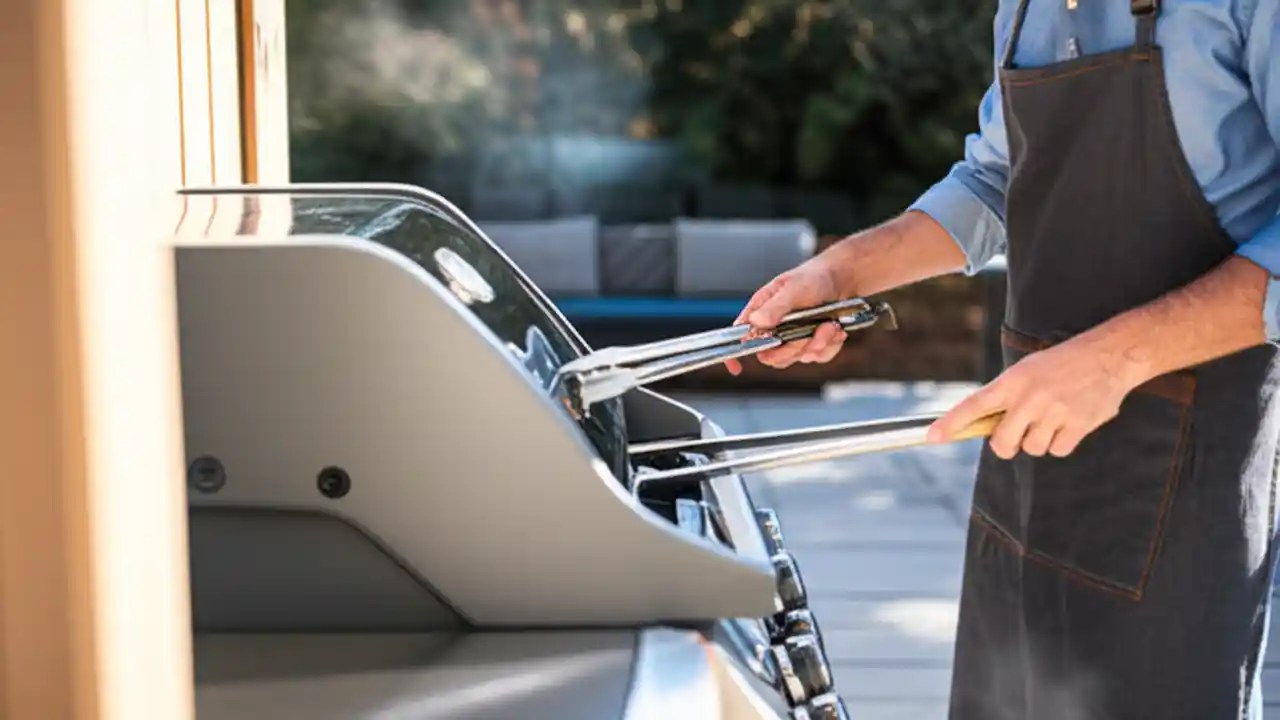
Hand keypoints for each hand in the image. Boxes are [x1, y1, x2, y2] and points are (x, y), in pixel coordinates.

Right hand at [726, 260, 845, 375]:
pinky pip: (818, 356)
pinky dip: (830, 343)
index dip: (735, 353)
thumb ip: (775, 306)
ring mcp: (792, 340)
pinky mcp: (811, 345)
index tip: (736, 367)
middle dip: (794, 348)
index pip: (740, 336)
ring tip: (827, 325)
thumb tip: (757, 322)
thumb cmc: (813, 278)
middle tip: (810, 331)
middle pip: (771, 356)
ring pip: (798, 358)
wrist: (841, 280)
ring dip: (817, 343)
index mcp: (761, 312)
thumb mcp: (794, 288)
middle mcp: (774, 329)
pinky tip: (833, 327)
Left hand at [926, 335, 1142, 457]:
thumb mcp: (1027, 370)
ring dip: (1038, 440)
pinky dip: (1061, 443)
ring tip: (1050, 418)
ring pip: (1032, 448)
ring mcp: (1054, 412)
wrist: (1108, 355)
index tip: (933, 437)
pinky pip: (1058, 451)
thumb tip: (984, 426)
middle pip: (1002, 443)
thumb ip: (1006, 397)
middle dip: (1005, 445)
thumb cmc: (1062, 363)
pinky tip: (1068, 422)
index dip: (952, 423)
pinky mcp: (1077, 425)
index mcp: (1013, 381)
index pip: (974, 405)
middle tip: (1014, 434)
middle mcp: (1030, 398)